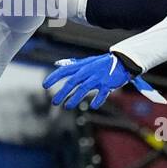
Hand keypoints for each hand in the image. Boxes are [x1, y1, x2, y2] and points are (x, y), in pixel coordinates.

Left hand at [43, 53, 165, 109]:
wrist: (122, 62)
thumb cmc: (102, 63)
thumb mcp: (87, 61)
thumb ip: (73, 64)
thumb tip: (57, 64)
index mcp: (82, 66)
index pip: (65, 70)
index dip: (54, 77)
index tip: (44, 85)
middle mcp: (88, 71)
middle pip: (72, 81)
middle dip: (62, 92)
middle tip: (54, 102)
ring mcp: (98, 77)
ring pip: (84, 88)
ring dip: (75, 98)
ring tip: (67, 106)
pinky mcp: (107, 84)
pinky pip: (102, 93)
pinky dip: (97, 100)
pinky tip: (93, 106)